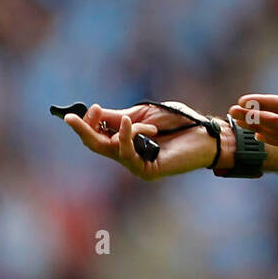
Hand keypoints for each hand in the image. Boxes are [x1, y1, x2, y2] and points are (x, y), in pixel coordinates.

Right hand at [64, 102, 227, 180]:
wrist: (207, 134)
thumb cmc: (180, 123)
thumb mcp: (145, 114)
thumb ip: (121, 117)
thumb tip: (96, 113)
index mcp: (125, 138)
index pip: (98, 134)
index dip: (89, 122)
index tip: (92, 107)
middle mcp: (127, 153)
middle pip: (96, 145)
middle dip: (83, 130)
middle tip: (70, 118)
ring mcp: (136, 164)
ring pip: (110, 149)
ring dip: (123, 130)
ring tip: (137, 121)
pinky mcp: (147, 171)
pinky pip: (128, 155)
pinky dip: (126, 138)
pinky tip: (128, 124)